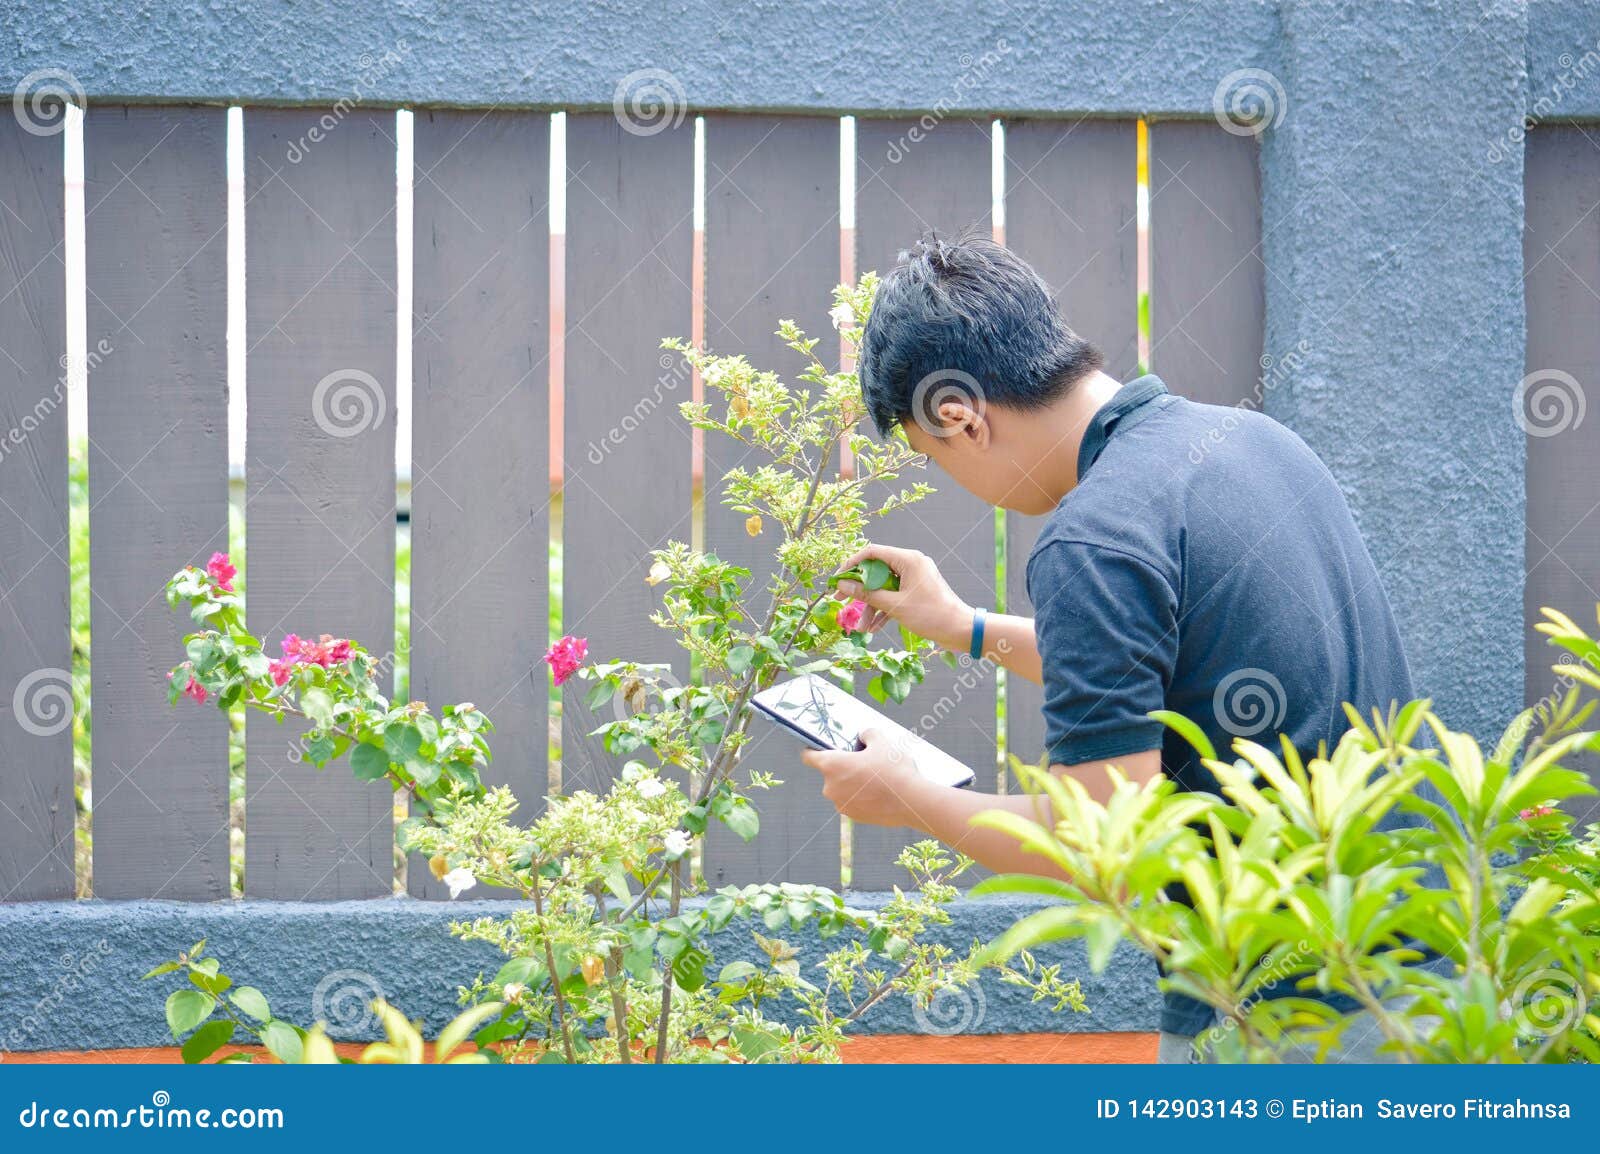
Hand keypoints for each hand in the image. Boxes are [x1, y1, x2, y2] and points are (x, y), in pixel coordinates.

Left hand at [800, 728, 934, 827]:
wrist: (911, 802)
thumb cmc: (893, 769)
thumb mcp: (882, 742)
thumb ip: (868, 734)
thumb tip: (864, 736)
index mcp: (831, 765)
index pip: (808, 756)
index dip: (812, 750)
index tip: (821, 748)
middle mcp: (830, 787)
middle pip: (830, 773)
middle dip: (843, 767)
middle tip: (864, 761)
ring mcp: (841, 804)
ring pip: (842, 788)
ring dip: (853, 783)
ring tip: (876, 778)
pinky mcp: (854, 817)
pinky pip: (853, 802)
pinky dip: (861, 797)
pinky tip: (880, 792)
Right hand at [833, 543, 971, 649]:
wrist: (960, 629)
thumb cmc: (930, 615)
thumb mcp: (894, 605)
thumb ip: (867, 594)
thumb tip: (843, 586)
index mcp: (908, 559)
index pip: (872, 552)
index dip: (851, 564)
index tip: (838, 579)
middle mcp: (911, 563)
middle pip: (876, 571)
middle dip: (860, 590)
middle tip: (840, 601)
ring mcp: (915, 576)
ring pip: (885, 586)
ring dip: (872, 606)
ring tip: (862, 627)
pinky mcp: (918, 590)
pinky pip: (895, 594)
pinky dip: (885, 608)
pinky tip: (875, 627)